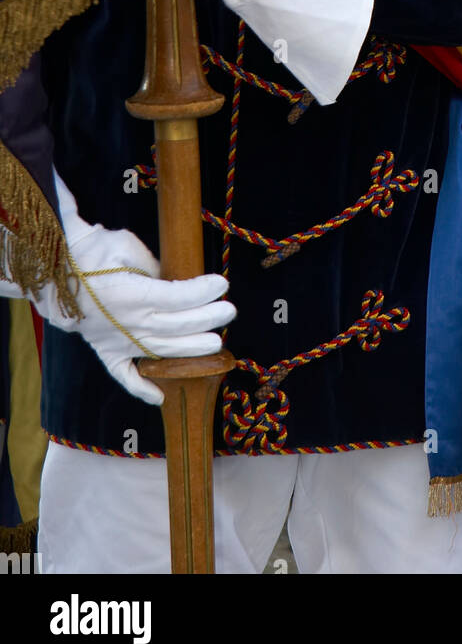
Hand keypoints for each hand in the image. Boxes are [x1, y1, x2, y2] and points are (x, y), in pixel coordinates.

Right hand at [36, 172, 235, 404]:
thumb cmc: (90, 252)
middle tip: (229, 311)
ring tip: (216, 344)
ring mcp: (116, 340)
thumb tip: (175, 278)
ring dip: (190, 350)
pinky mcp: (105, 349)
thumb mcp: (123, 246)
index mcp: (131, 293)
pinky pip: (122, 374)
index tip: (222, 283)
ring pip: (161, 351)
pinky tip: (159, 397)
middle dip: (207, 319)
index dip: (202, 291)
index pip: (178, 296)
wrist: (49, 271)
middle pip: (176, 326)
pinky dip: (140, 387)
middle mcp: (127, 322)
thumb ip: (153, 265)